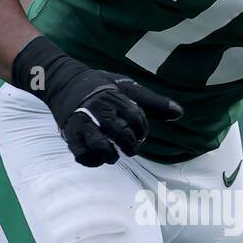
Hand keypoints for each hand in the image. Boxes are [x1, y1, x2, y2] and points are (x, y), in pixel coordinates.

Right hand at [48, 64, 182, 167]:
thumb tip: (180, 113)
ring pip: (98, 144)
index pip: (134, 115)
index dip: (142, 129)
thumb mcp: (126, 87)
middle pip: (119, 131)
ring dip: (109, 154)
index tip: (141, 134)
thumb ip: (152, 101)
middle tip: (131, 149)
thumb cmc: (101, 86)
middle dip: (129, 144)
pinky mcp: (69, 133)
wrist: (63, 81)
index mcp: (113, 96)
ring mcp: (82, 122)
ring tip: (114, 156)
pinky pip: (80, 153)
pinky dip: (90, 161)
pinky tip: (98, 159)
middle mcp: (98, 109)